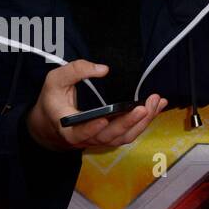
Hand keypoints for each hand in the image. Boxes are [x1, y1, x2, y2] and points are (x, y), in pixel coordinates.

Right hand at [25, 60, 166, 150]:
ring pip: (123, 137)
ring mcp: (100, 138)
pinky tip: (158, 106)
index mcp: (67, 127)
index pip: (78, 133)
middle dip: (128, 122)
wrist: (50, 122)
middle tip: (144, 106)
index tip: (104, 119)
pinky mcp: (111, 135)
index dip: (90, 129)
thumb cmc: (53, 99)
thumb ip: (75, 71)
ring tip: (156, 102)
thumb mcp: (55, 81)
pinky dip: (146, 120)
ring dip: (142, 122)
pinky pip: (130, 132)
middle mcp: (85, 138)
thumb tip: (103, 70)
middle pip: (108, 136)